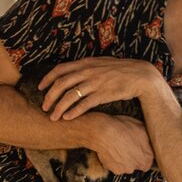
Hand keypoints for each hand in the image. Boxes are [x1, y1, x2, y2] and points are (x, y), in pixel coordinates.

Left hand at [40, 57, 161, 119]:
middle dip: (49, 96)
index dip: (47, 79)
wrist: (140, 76)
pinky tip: (67, 118)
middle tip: (44, 107)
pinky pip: (84, 104)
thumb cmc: (122, 70)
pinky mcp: (103, 94)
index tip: (40, 87)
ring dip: (59, 107)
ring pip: (70, 96)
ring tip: (53, 117)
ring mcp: (95, 83)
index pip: (60, 69)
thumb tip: (75, 72)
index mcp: (86, 63)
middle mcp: (88, 72)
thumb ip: (87, 67)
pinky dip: (74, 112)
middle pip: (61, 84)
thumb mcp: (101, 63)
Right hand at [80, 113, 153, 174]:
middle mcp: (137, 166)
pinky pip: (116, 166)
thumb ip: (148, 138)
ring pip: (127, 165)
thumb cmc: (122, 128)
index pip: (149, 160)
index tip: (139, 148)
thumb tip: (150, 139)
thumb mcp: (140, 127)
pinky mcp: (114, 169)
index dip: (144, 153)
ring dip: (124, 159)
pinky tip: (112, 151)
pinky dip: (115, 161)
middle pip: (138, 164)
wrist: (102, 133)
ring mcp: (125, 169)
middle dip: (134, 157)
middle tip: (128, 146)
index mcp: (147, 157)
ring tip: (118, 147)